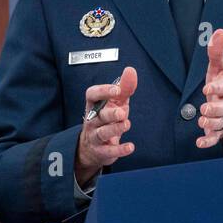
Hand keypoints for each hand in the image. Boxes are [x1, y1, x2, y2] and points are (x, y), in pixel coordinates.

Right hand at [76, 66, 137, 183]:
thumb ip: (124, 88)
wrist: (92, 148)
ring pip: (102, 133)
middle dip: (110, 113)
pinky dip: (120, 150)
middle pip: (98, 115)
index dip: (103, 91)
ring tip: (126, 124)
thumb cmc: (106, 120)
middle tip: (122, 112)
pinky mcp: (101, 152)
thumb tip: (131, 70)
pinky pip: (109, 151)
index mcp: (94, 106)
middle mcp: (92, 120)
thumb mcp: (115, 103)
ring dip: (115, 129)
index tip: (116, 89)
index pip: (92, 95)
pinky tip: (130, 147)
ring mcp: (95, 137)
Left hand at [197, 29, 222, 148]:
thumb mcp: (219, 67)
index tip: (207, 88)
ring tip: (201, 121)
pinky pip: (215, 138)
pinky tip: (200, 143)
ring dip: (210, 124)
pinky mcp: (219, 131)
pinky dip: (208, 141)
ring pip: (219, 123)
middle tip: (205, 109)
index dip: (216, 88)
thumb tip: (219, 30)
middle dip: (214, 109)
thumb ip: (216, 51)